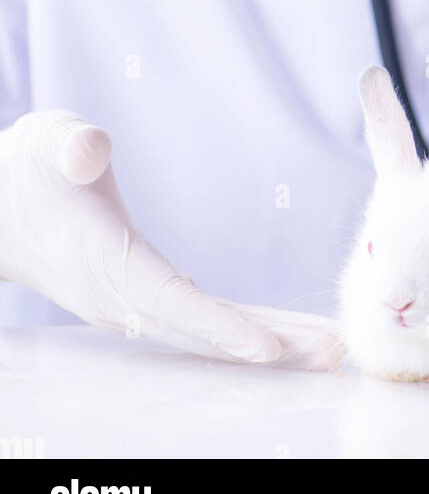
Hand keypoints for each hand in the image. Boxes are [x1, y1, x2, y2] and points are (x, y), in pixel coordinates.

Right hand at [0, 109, 345, 369]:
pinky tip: (288, 336)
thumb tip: (90, 150)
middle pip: (205, 329)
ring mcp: (134, 304)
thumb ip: (69, 146)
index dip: (221, 327)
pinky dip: (246, 330)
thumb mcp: (46, 143)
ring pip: (209, 332)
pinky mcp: (145, 298)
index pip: (171, 301)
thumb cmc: (28, 171)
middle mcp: (123, 296)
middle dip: (270, 344)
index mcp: (105, 261)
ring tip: (330, 348)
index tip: (269, 348)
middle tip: (333, 350)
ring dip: (271, 342)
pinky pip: (203, 321)